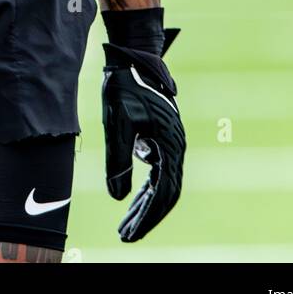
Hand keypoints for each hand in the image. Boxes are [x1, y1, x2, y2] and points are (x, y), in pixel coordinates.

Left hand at [102, 28, 184, 240]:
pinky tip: (132, 198)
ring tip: (126, 224)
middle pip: (165, 193)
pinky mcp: (163, 137)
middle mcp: (175, 147)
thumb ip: (118, 159)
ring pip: (162, 184)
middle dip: (146, 217)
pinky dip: (146, 188)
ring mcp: (171, 142)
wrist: (133, 58)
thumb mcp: (116, 122)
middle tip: (126, 235)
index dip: (147, 217)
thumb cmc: (123, 86)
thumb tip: (117, 197)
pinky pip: (158, 171)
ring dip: (145, 205)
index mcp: (169, 145)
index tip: (130, 234)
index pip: (162, 193)